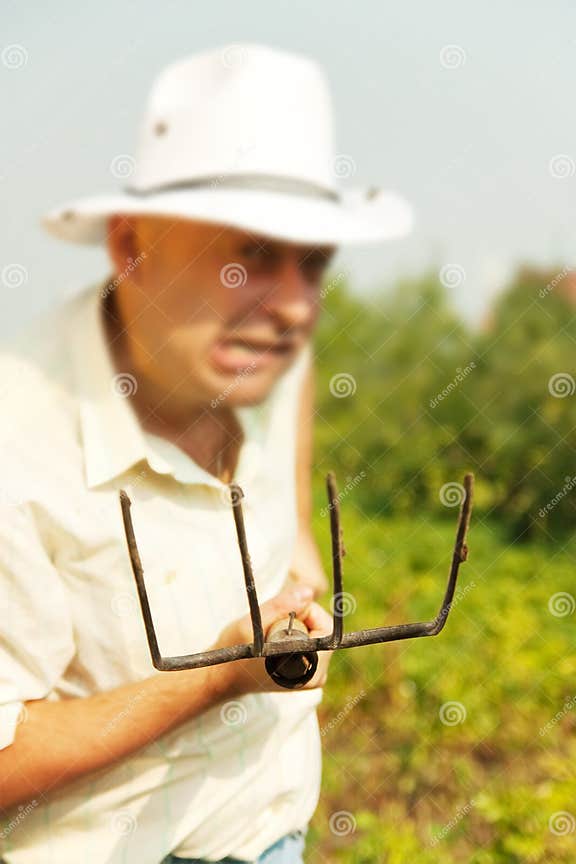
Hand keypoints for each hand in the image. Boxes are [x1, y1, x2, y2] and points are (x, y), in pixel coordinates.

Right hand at [208, 585, 333, 697]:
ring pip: (315, 631)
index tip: (274, 619)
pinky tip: (273, 643)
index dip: (299, 612)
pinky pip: (309, 639)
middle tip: (269, 630)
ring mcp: (313, 674)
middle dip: (296, 619)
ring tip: (269, 638)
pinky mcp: (308, 671)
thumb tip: (308, 591)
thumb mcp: (252, 625)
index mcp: (308, 668)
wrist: (223, 677)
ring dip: (293, 626)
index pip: (323, 623)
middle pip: (321, 627)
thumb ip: (280, 606)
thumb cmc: (235, 652)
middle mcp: (316, 675)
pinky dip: (293, 635)